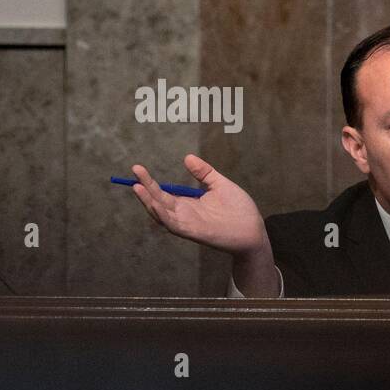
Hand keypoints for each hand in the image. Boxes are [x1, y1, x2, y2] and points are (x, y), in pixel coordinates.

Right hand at [129, 154, 268, 256]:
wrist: (254, 229)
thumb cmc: (239, 209)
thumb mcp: (220, 185)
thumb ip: (204, 173)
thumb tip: (187, 157)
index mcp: (188, 203)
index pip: (162, 192)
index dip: (149, 182)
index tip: (138, 168)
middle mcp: (184, 214)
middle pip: (158, 201)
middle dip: (145, 187)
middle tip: (135, 170)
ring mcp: (188, 224)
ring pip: (162, 214)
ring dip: (149, 202)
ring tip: (137, 187)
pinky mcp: (195, 232)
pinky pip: (175, 225)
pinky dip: (164, 216)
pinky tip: (155, 205)